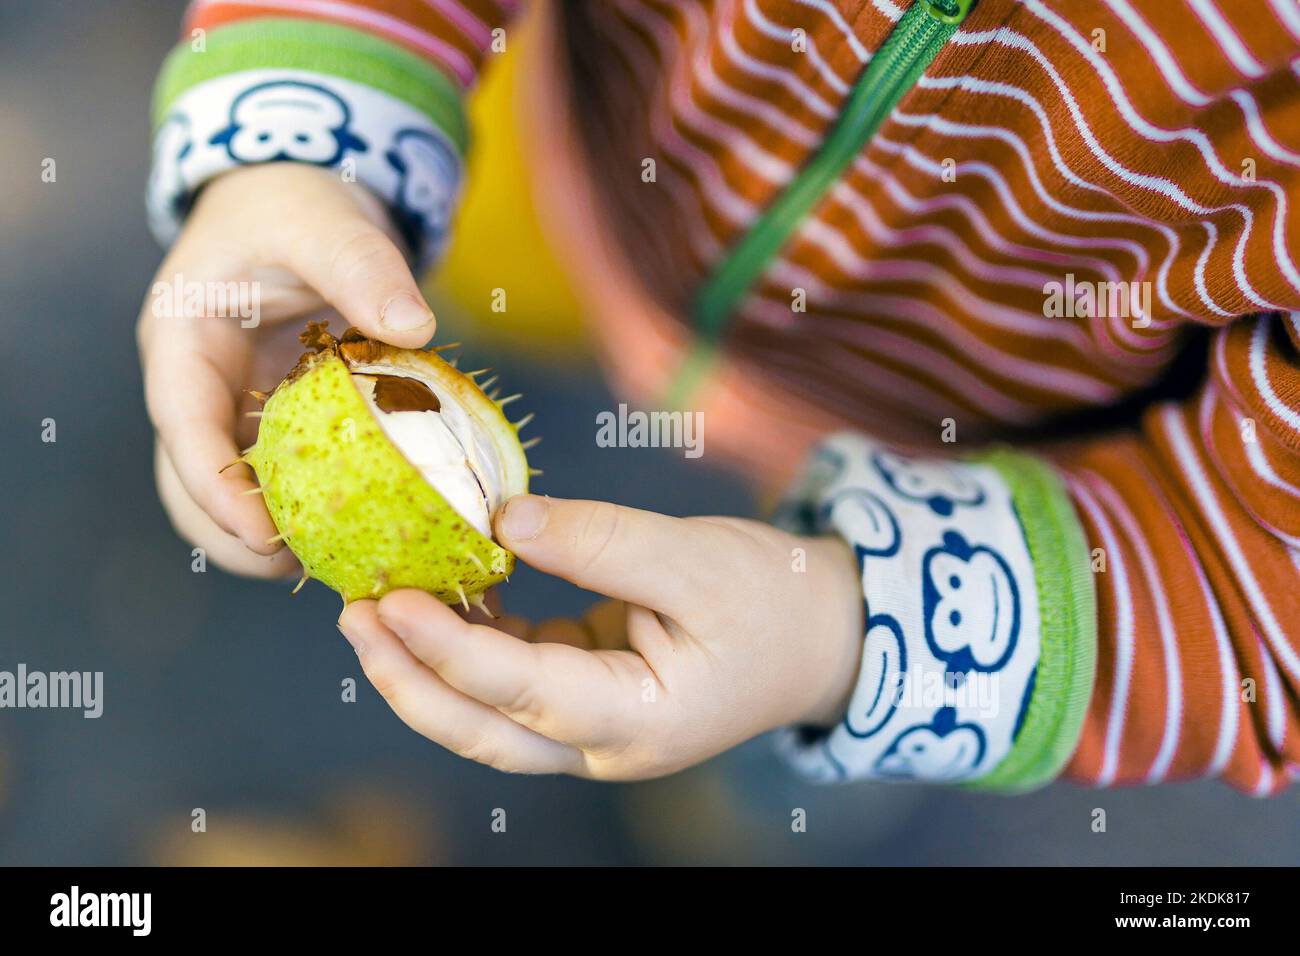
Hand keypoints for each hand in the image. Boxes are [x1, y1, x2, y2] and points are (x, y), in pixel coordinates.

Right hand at [137, 163, 435, 576]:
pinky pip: (286, 475)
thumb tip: (415, 325)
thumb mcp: (324, 220)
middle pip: (191, 483)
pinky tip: (366, 528)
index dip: (215, 488)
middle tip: (303, 569)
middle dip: (235, 536)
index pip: (184, 426)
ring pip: (234, 492)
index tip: (263, 534)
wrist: (301, 201)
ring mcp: (235, 409)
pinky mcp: (276, 421)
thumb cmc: (296, 204)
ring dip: (273, 535)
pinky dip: (316, 506)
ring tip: (337, 564)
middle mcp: (199, 387)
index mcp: (184, 341)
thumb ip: (362, 265)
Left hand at [338, 495, 864, 778]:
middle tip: (353, 616)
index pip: (520, 690)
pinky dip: (470, 644)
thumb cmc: (776, 600)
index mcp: (637, 720)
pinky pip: (512, 679)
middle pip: (482, 732)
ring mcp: (590, 724)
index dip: (448, 648)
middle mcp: (602, 741)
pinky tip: (440, 595)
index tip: (390, 600)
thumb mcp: (698, 558)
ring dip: (427, 667)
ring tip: (374, 607)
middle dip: (409, 680)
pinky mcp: (585, 693)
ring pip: (487, 716)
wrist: (822, 638)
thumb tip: (498, 518)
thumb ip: (600, 541)